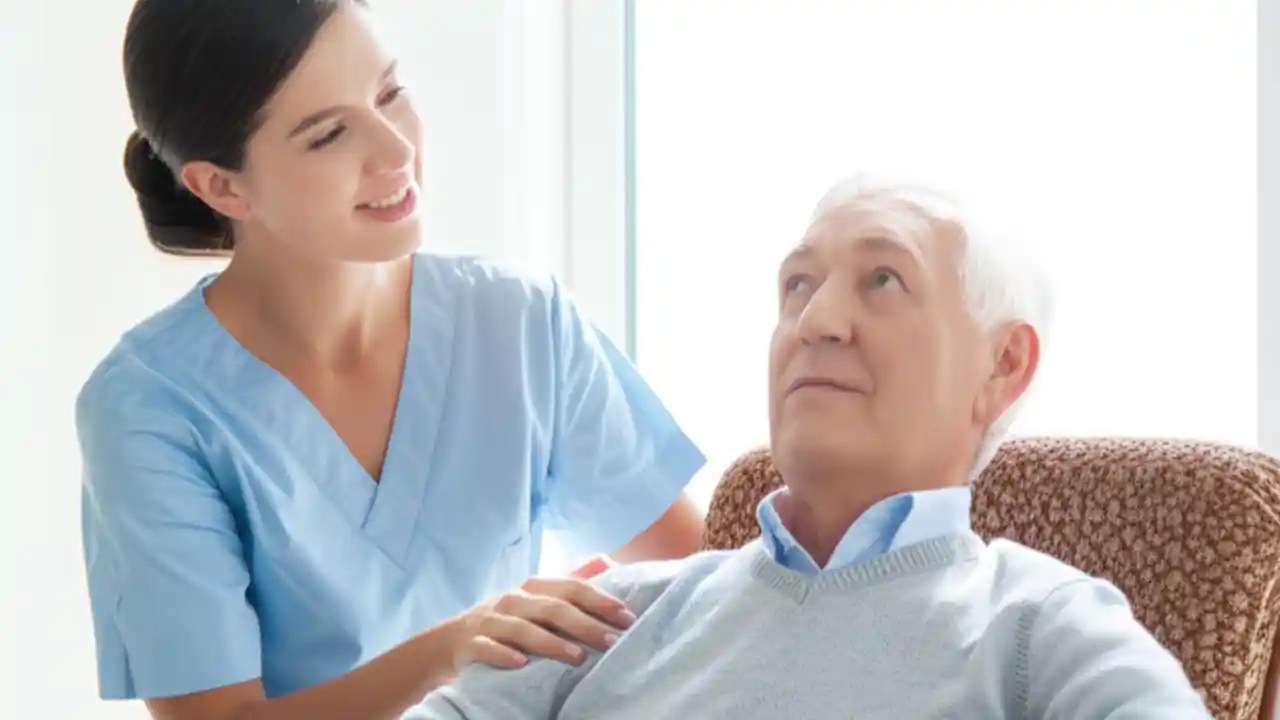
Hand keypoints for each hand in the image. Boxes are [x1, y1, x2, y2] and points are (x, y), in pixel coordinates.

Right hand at [446, 576, 635, 673]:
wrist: (455, 639)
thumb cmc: (509, 617)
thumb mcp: (539, 596)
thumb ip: (572, 580)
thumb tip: (606, 559)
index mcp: (534, 587)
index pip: (571, 588)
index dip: (599, 599)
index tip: (626, 614)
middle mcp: (513, 600)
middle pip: (553, 609)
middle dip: (585, 624)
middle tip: (612, 641)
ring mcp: (491, 621)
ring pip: (523, 629)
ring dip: (551, 643)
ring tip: (578, 657)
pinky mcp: (472, 643)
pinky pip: (488, 647)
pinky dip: (504, 654)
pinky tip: (521, 663)